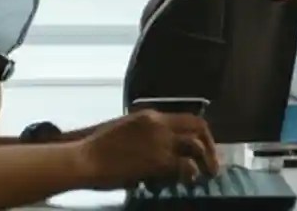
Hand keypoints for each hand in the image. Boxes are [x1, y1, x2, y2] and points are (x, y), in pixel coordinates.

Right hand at [77, 110, 218, 189]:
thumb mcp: (125, 132)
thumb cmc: (97, 150)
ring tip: (207, 175)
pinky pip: (184, 165)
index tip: (204, 148)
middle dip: (209, 145)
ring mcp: (159, 141)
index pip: (186, 118)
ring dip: (205, 161)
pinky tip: (187, 182)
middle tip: (212, 164)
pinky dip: (190, 174)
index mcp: (150, 116)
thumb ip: (145, 136)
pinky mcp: (157, 160)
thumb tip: (158, 153)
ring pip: (195, 145)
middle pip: (198, 126)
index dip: (201, 134)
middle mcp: (159, 124)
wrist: (84, 158)